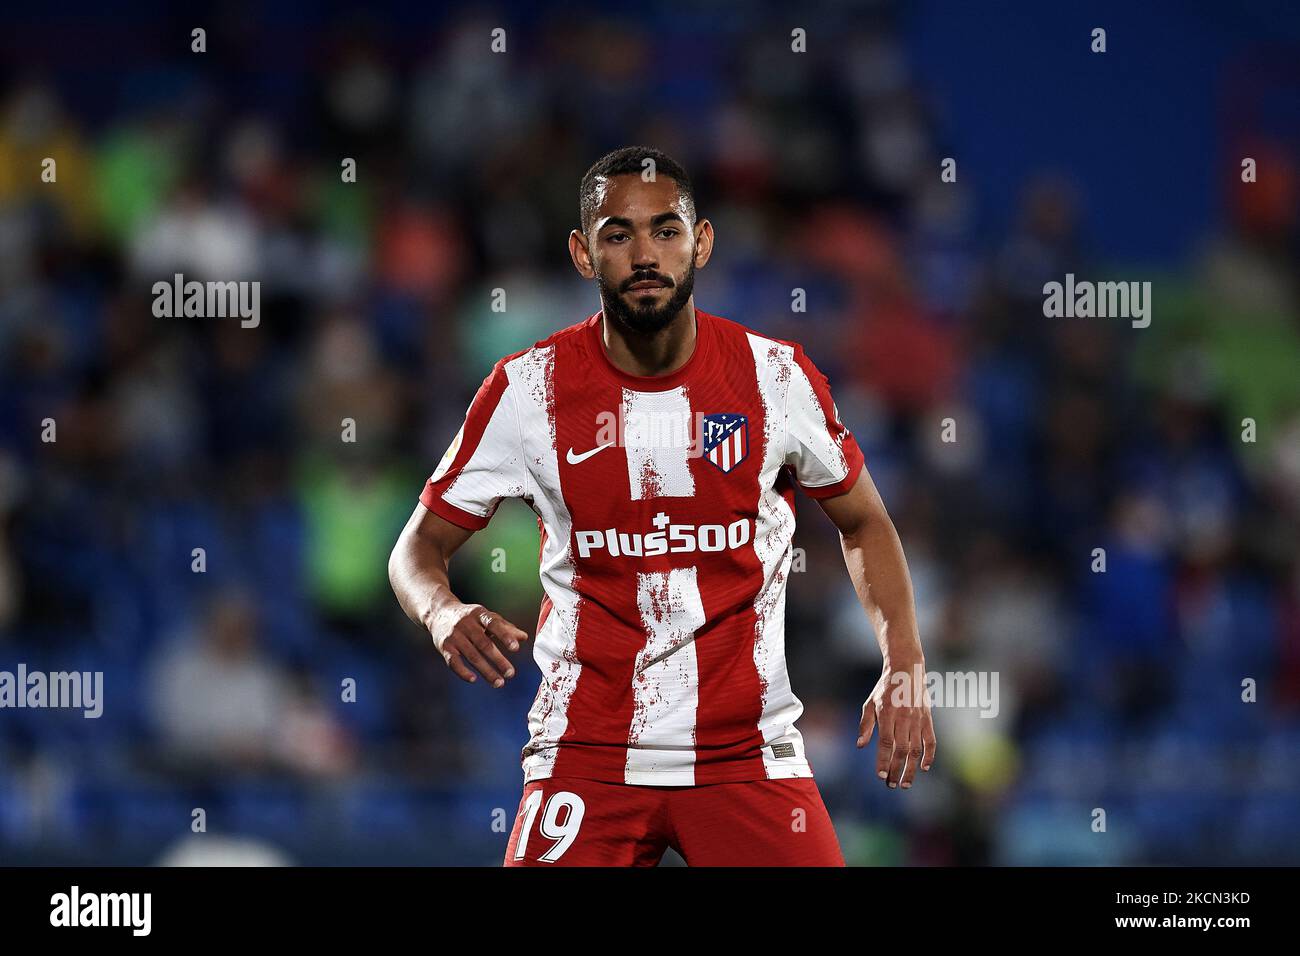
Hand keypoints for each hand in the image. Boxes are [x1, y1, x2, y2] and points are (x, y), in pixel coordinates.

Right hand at [428, 602, 529, 687]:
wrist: (438, 612)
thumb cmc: (469, 617)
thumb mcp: (486, 617)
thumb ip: (505, 627)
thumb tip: (524, 637)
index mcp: (479, 614)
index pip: (494, 624)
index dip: (505, 636)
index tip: (516, 648)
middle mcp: (466, 624)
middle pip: (483, 643)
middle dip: (498, 660)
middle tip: (510, 673)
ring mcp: (454, 635)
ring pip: (471, 655)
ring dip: (486, 670)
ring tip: (499, 683)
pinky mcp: (444, 646)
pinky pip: (453, 661)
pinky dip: (462, 671)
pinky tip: (473, 679)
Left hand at [857, 658, 936, 788]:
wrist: (907, 670)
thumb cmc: (885, 689)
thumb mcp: (870, 703)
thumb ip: (865, 725)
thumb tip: (860, 746)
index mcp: (887, 714)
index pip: (885, 742)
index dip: (883, 760)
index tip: (880, 776)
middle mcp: (903, 718)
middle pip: (901, 750)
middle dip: (896, 770)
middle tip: (891, 785)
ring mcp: (918, 719)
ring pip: (916, 749)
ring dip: (911, 769)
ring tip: (905, 783)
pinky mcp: (928, 719)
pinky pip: (931, 741)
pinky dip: (929, 755)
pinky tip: (923, 768)